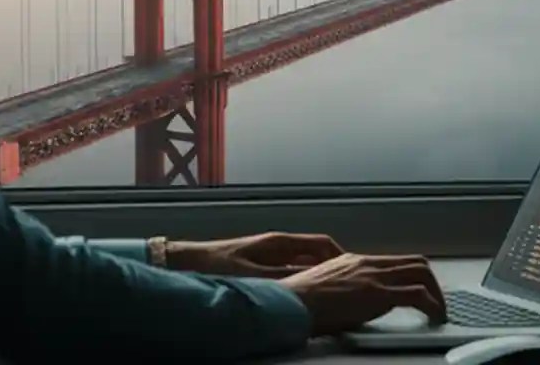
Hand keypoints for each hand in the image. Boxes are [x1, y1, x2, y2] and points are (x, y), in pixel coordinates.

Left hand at [165, 231, 344, 277]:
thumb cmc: (217, 265)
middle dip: (333, 267)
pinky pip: (290, 271)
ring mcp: (268, 254)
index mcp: (279, 243)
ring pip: (303, 263)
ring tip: (330, 291)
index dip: (340, 256)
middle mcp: (277, 245)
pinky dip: (302, 280)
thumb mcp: (254, 276)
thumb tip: (311, 282)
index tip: (353, 269)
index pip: (321, 244)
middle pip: (315, 253)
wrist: (187, 262)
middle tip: (348, 284)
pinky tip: (302, 296)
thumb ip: (284, 279)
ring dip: (317, 275)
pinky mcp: (259, 264)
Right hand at [279, 253, 447, 336]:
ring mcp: (373, 276)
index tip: (419, 291)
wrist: (289, 303)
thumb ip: (344, 288)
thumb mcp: (325, 287)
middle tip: (435, 302)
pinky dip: (432, 305)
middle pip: (414, 262)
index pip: (394, 261)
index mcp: (354, 261)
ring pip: (421, 272)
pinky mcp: (377, 294)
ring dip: (436, 293)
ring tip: (438, 312)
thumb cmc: (299, 301)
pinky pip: (417, 295)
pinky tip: (434, 317)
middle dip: (431, 282)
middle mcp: (367, 263)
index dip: (412, 276)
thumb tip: (353, 302)